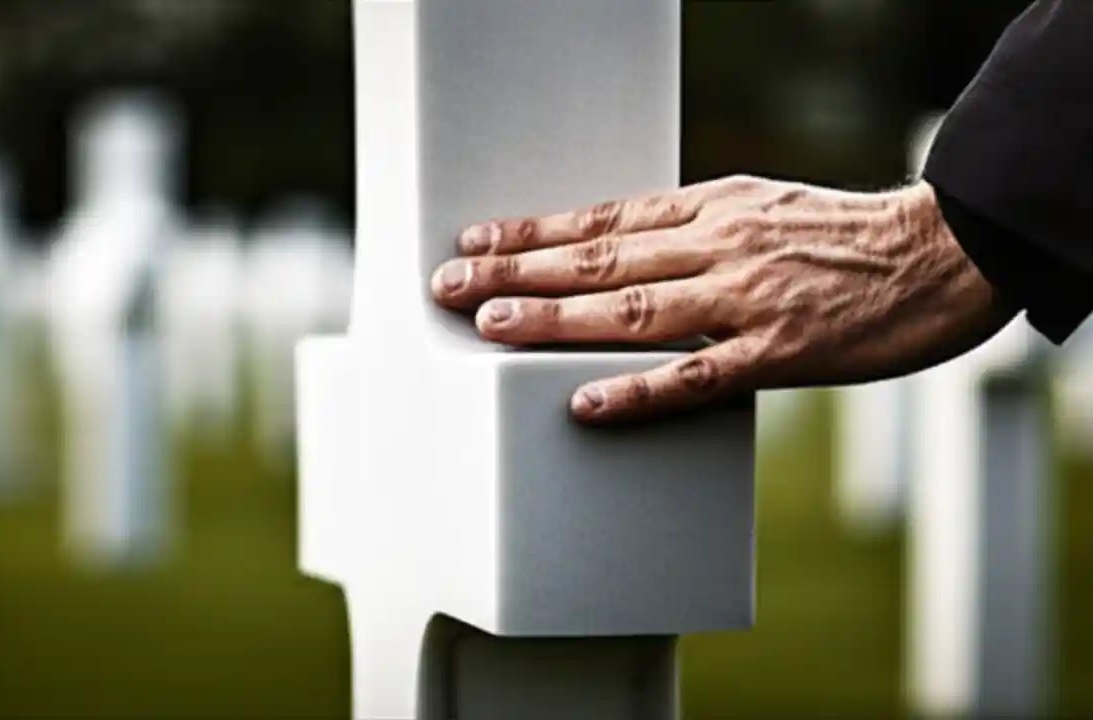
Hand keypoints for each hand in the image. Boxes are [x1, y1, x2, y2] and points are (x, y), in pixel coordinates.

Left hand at [429, 176, 1012, 423]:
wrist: (942, 254)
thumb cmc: (845, 234)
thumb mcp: (760, 205)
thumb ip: (692, 227)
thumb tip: (622, 244)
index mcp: (711, 207)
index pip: (602, 217)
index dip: (532, 232)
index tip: (474, 242)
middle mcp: (717, 246)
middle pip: (598, 259)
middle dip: (517, 274)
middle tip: (449, 286)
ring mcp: (745, 300)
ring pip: (632, 309)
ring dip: (556, 320)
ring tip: (490, 328)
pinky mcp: (779, 352)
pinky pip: (695, 377)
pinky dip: (637, 390)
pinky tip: (584, 402)